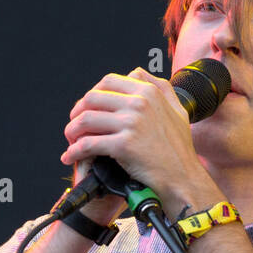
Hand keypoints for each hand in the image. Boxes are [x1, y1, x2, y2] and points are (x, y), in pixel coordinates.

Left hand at [61, 67, 216, 221]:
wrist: (183, 178)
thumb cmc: (180, 150)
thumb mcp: (178, 110)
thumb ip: (160, 88)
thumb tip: (136, 73)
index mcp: (149, 92)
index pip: (108, 82)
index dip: (92, 94)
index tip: (87, 108)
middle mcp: (140, 103)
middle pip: (92, 98)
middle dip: (77, 112)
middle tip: (75, 127)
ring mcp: (131, 123)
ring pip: (86, 119)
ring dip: (72, 131)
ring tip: (70, 141)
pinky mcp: (124, 145)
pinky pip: (88, 144)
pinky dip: (74, 151)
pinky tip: (70, 157)